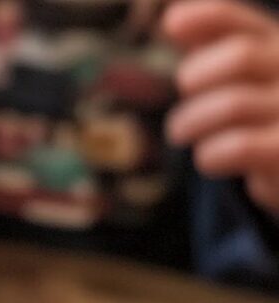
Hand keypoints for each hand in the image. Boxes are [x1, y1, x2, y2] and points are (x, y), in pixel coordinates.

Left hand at [165, 0, 278, 210]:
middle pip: (242, 56)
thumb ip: (211, 49)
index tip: (171, 24)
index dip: (210, 17)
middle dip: (196, 77)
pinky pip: (239, 146)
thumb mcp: (238, 80)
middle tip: (178, 101)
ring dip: (192, 122)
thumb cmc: (258, 120)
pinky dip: (211, 154)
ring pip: (234, 104)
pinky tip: (208, 157)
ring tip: (181, 133)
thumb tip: (173, 19)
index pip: (246, 23)